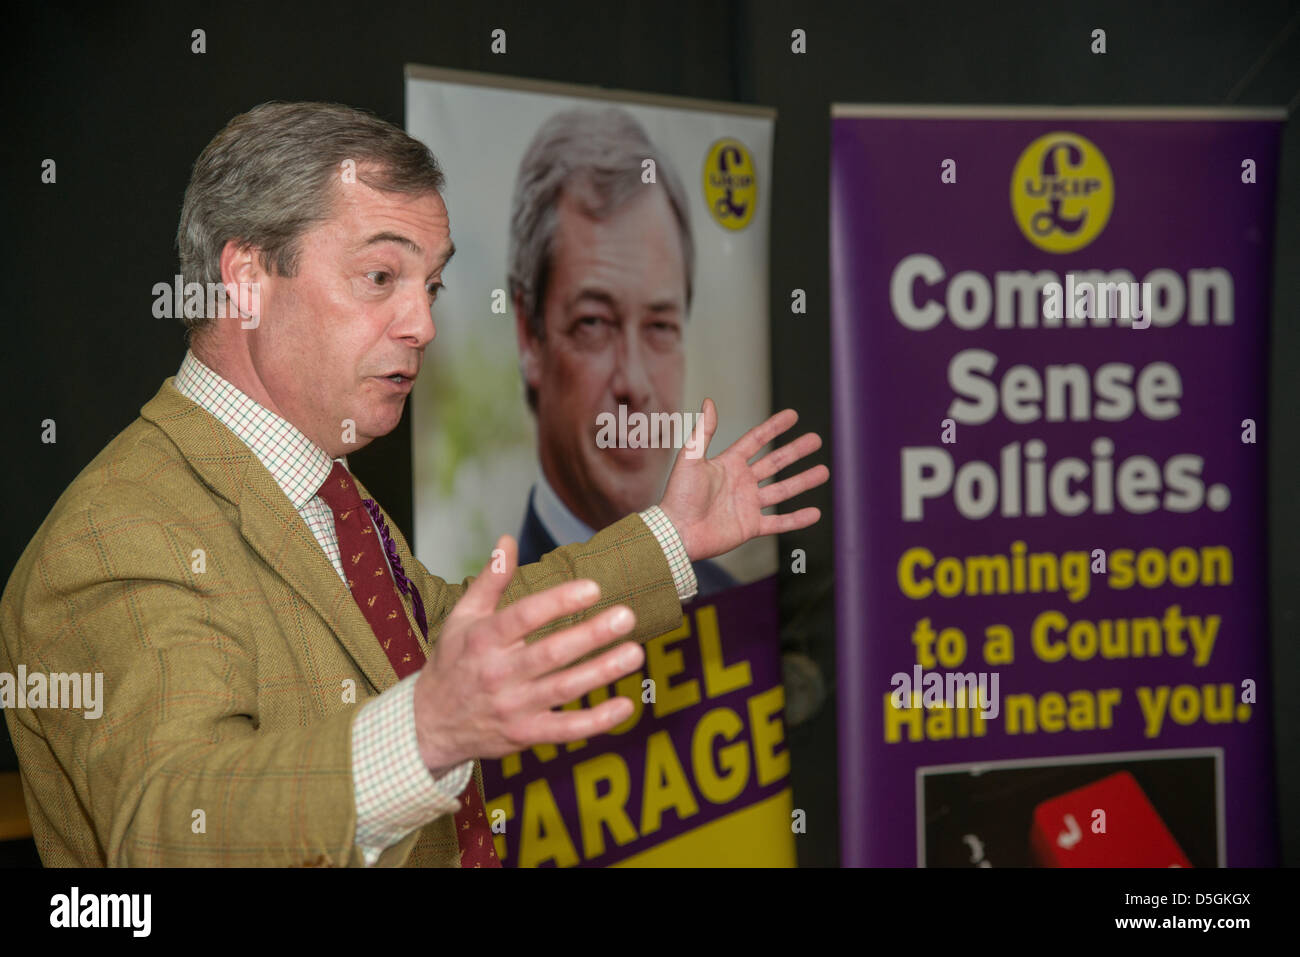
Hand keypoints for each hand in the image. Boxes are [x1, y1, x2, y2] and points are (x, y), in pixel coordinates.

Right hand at [413, 534, 644, 772]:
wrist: (430, 724)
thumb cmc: (453, 662)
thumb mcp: (462, 618)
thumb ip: (490, 580)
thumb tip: (508, 540)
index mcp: (483, 640)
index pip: (523, 617)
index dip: (558, 602)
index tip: (593, 587)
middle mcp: (498, 674)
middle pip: (550, 653)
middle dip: (590, 635)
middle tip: (626, 616)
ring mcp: (513, 707)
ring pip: (564, 689)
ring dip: (602, 672)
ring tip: (635, 653)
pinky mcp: (525, 734)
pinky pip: (565, 729)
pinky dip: (596, 721)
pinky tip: (626, 705)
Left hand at [658, 399, 827, 561]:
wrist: (676, 533)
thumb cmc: (678, 496)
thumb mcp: (690, 459)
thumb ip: (703, 432)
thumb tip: (709, 402)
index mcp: (728, 464)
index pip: (756, 441)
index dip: (774, 427)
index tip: (793, 416)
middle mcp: (741, 483)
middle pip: (775, 463)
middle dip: (796, 451)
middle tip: (816, 440)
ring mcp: (747, 505)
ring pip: (782, 490)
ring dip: (803, 481)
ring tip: (823, 471)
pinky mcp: (750, 527)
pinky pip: (779, 522)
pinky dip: (797, 519)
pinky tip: (815, 513)